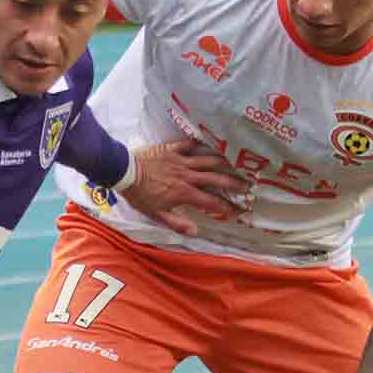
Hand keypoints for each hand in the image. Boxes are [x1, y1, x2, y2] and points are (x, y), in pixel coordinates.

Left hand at [118, 139, 249, 235]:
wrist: (125, 172)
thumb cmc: (140, 195)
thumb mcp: (156, 215)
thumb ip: (176, 223)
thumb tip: (195, 231)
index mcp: (185, 194)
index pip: (211, 203)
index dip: (227, 207)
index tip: (239, 210)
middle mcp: (188, 176)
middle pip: (216, 179)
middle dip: (233, 183)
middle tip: (247, 185)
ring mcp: (181, 161)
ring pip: (207, 160)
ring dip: (222, 162)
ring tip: (235, 163)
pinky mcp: (172, 149)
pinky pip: (188, 144)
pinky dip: (199, 143)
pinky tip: (208, 142)